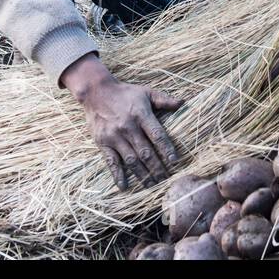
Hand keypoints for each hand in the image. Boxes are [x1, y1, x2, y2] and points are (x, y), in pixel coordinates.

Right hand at [61, 55, 182, 189]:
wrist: (96, 92)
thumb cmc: (125, 93)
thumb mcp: (146, 92)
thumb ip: (164, 99)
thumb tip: (182, 103)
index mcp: (141, 115)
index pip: (157, 135)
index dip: (166, 149)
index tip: (174, 162)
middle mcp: (128, 127)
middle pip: (146, 152)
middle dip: (157, 168)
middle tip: (166, 180)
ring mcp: (114, 136)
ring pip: (131, 160)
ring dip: (143, 175)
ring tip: (152, 185)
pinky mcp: (103, 143)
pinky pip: (111, 162)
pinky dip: (118, 175)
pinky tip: (124, 186)